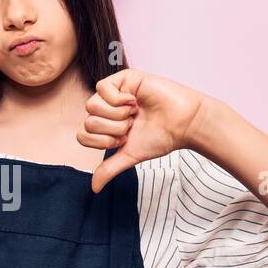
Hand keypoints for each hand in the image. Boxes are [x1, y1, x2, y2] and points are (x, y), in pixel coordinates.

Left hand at [79, 68, 209, 193]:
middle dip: (113, 129)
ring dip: (116, 115)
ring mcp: (114, 93)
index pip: (84, 135)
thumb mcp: (130, 156)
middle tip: (132, 125)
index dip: (102, 141)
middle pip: (89, 121)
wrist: (183, 124)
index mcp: (107, 127)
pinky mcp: (123, 78)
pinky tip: (134, 101)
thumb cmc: (161, 138)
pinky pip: (102, 87)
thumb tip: (94, 188)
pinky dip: (118, 99)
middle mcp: (108, 110)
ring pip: (92, 105)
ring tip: (134, 113)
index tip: (123, 140)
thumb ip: (109, 169)